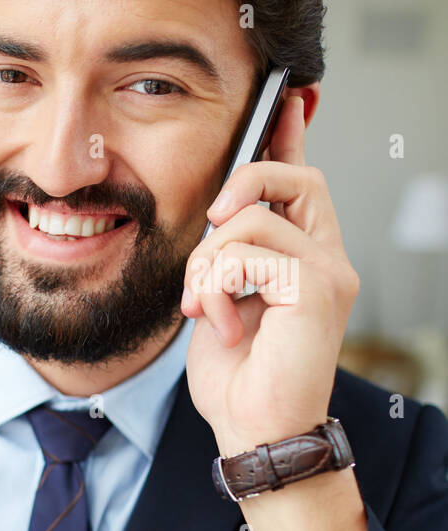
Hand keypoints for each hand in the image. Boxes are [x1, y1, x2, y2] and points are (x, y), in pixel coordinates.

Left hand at [181, 95, 359, 457]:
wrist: (253, 429)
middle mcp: (325, 257)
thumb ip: (222, 259)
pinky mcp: (318, 288)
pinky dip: (214, 288)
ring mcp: (328, 271)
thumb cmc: (237, 377)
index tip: (285, 101)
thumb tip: (214, 219)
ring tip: (202, 306)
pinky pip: (245, 253)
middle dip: (238, 187)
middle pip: (292, 177)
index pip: (301, 183)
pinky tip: (220, 324)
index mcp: (301, 257)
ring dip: (204, 263)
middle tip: (208, 229)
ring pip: (249, 219)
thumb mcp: (217, 302)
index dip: (289, 139)